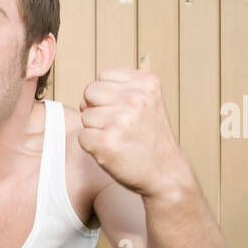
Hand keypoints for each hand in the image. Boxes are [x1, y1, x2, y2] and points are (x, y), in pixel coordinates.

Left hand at [77, 68, 187, 198]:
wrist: (164, 171)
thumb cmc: (151, 137)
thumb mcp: (149, 101)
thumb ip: (123, 88)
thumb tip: (86, 96)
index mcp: (147, 83)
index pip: (103, 76)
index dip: (106, 94)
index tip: (122, 108)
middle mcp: (134, 99)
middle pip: (90, 92)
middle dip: (97, 107)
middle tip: (116, 124)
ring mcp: (120, 120)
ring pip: (85, 116)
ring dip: (95, 128)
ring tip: (117, 137)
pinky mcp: (106, 142)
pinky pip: (82, 136)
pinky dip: (91, 145)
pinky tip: (111, 149)